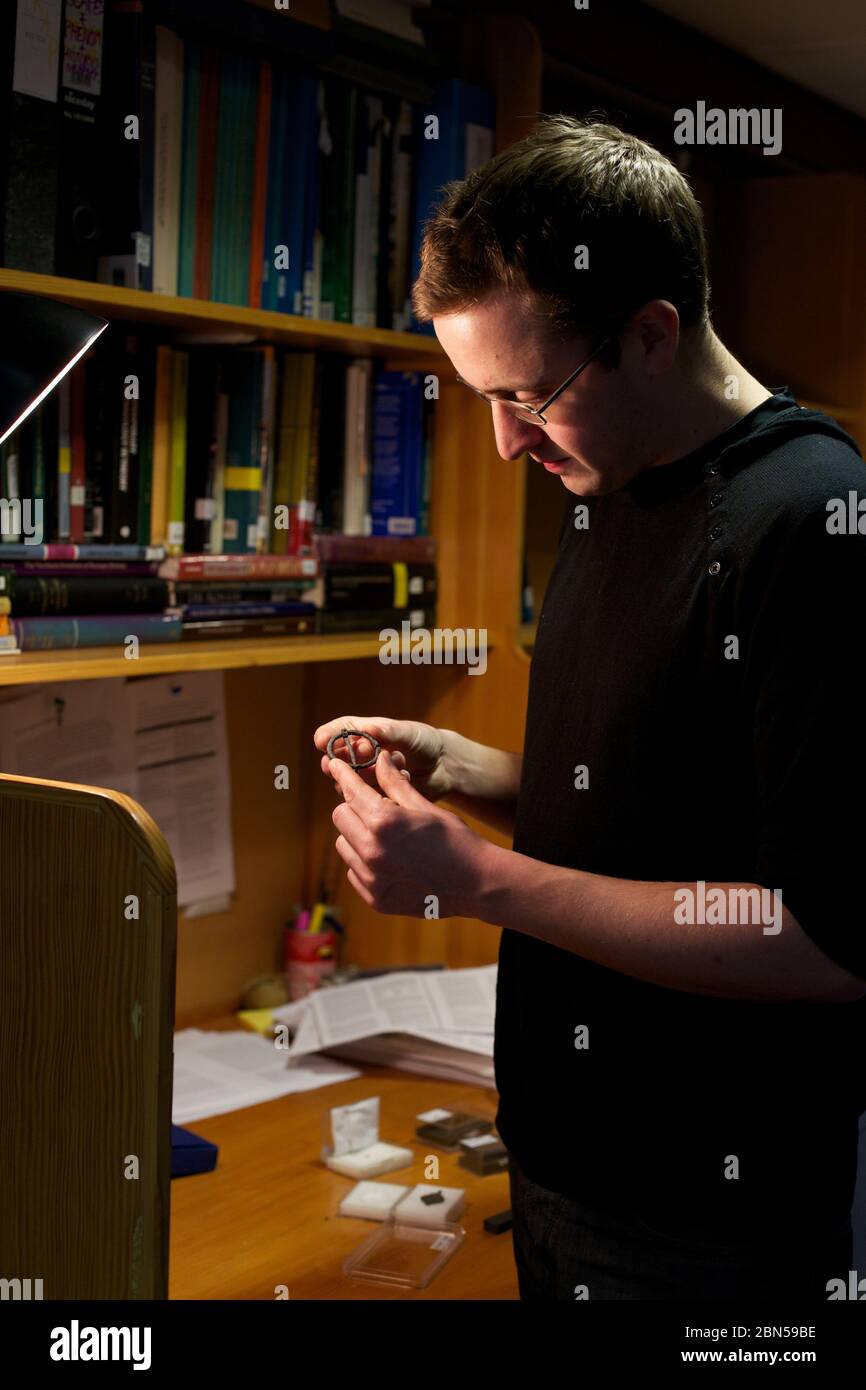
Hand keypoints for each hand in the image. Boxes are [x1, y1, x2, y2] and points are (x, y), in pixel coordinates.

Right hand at [313, 714, 451, 801]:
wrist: (442, 767)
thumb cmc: (423, 742)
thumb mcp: (407, 733)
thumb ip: (387, 732)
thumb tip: (367, 729)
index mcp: (361, 733)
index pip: (335, 733)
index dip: (326, 737)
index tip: (322, 742)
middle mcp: (357, 755)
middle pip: (335, 761)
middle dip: (339, 763)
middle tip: (345, 764)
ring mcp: (364, 776)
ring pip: (348, 782)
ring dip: (368, 776)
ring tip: (398, 761)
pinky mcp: (373, 796)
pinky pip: (366, 799)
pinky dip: (381, 790)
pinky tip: (403, 778)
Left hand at [328, 748, 496, 918]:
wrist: (477, 885)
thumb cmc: (456, 841)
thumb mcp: (426, 806)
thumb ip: (396, 783)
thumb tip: (380, 758)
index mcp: (385, 822)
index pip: (351, 792)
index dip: (343, 775)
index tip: (335, 765)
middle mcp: (372, 851)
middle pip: (340, 817)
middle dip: (353, 807)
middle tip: (372, 805)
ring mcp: (372, 879)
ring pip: (343, 845)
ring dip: (356, 835)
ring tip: (383, 835)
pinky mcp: (375, 898)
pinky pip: (354, 871)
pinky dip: (364, 862)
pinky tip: (389, 859)